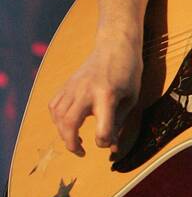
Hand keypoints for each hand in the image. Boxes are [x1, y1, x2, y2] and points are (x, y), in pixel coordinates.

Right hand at [47, 33, 142, 156]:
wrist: (115, 45)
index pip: (102, 129)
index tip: (110, 143)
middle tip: (81, 151)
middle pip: (69, 124)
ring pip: (57, 116)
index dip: (105, 142)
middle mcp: (86, 91)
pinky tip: (68, 123)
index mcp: (107, 95)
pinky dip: (57, 119)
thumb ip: (119, 123)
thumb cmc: (128, 72)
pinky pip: (54, 106)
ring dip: (63, 133)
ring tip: (76, 140)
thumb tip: (112, 147)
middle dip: (72, 144)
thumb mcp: (131, 98)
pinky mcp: (66, 84)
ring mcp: (73, 87)